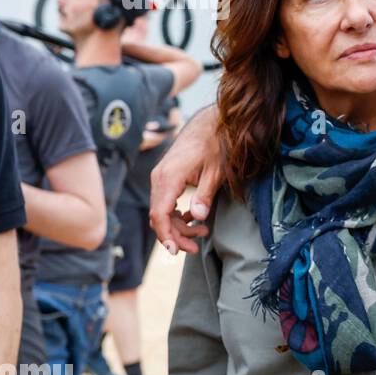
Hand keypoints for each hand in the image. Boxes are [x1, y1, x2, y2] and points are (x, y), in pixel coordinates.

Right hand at [149, 105, 221, 254]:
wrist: (210, 123)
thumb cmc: (216, 144)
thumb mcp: (216, 170)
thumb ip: (205, 193)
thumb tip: (198, 215)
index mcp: (169, 177)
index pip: (160, 214)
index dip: (166, 235)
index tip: (175, 251)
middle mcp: (159, 178)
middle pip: (159, 216)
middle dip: (175, 236)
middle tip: (195, 247)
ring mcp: (161, 177)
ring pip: (162, 211)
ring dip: (178, 226)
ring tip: (202, 231)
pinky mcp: (166, 177)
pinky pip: (165, 202)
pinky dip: (176, 214)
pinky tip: (192, 218)